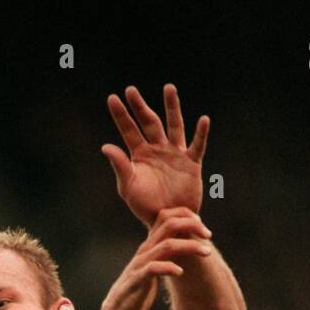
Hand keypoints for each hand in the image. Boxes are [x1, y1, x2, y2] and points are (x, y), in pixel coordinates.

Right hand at [99, 208, 212, 309]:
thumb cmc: (140, 289)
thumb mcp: (155, 266)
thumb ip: (166, 254)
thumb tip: (186, 246)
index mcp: (150, 243)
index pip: (166, 216)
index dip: (186, 216)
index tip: (202, 226)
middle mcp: (145, 249)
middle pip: (169, 224)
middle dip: (192, 225)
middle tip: (209, 235)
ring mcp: (141, 263)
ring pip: (167, 245)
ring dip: (189, 246)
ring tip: (207, 252)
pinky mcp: (138, 280)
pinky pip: (154, 268)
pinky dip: (169, 267)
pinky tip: (180, 272)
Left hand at [102, 83, 208, 226]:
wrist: (168, 221)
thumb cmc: (146, 207)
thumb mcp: (129, 188)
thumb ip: (120, 166)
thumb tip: (105, 146)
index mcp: (140, 155)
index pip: (129, 130)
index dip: (121, 115)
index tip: (112, 98)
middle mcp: (157, 150)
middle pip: (149, 122)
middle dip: (140, 107)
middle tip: (131, 89)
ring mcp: (175, 155)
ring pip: (174, 126)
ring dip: (172, 108)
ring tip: (169, 88)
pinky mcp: (191, 164)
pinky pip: (197, 146)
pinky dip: (201, 133)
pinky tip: (203, 120)